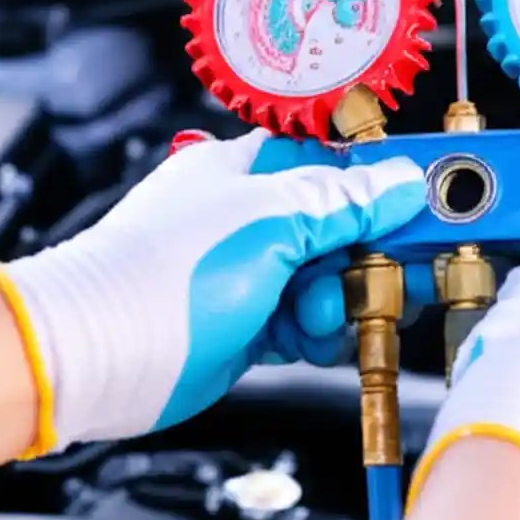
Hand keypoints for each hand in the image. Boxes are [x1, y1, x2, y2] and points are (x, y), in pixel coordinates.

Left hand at [0, 129, 425, 455]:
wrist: (92, 357)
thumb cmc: (156, 277)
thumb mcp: (267, 225)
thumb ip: (342, 202)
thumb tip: (401, 179)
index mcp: (247, 170)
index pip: (336, 162)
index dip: (384, 182)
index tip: (427, 202)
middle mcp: (249, 216)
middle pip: (341, 225)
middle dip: (368, 254)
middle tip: (396, 274)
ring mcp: (247, 271)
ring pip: (329, 278)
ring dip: (339, 300)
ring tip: (321, 315)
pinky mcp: (246, 323)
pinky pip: (306, 321)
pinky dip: (316, 332)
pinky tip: (308, 338)